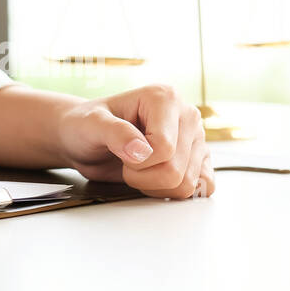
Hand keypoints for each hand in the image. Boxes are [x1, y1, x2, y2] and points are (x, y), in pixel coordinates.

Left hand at [56, 84, 214, 199]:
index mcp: (165, 98)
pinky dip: (175, 192)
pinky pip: (203, 187)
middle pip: (176, 170)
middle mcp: (187, 115)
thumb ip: (114, 133)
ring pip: (187, 184)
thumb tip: (142, 151)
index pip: (164, 148)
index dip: (137, 162)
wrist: (86, 140)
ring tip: (140, 169)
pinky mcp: (199, 158)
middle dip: (143, 177)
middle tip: (127, 162)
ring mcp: (196, 138)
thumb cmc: (87, 127)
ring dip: (155, 187)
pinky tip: (156, 180)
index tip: (121, 150)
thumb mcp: (91, 125)